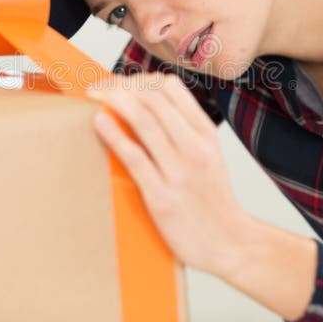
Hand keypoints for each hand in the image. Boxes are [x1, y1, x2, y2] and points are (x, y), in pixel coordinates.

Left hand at [88, 72, 249, 276]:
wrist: (229, 243)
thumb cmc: (212, 199)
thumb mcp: (209, 155)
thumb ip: (184, 131)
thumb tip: (146, 106)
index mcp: (206, 135)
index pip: (172, 88)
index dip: (140, 78)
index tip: (119, 82)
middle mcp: (195, 149)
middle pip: (153, 100)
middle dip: (120, 86)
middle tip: (97, 88)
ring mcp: (179, 173)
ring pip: (144, 122)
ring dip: (114, 102)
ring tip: (93, 96)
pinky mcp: (163, 198)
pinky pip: (135, 159)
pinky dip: (114, 135)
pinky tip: (99, 122)